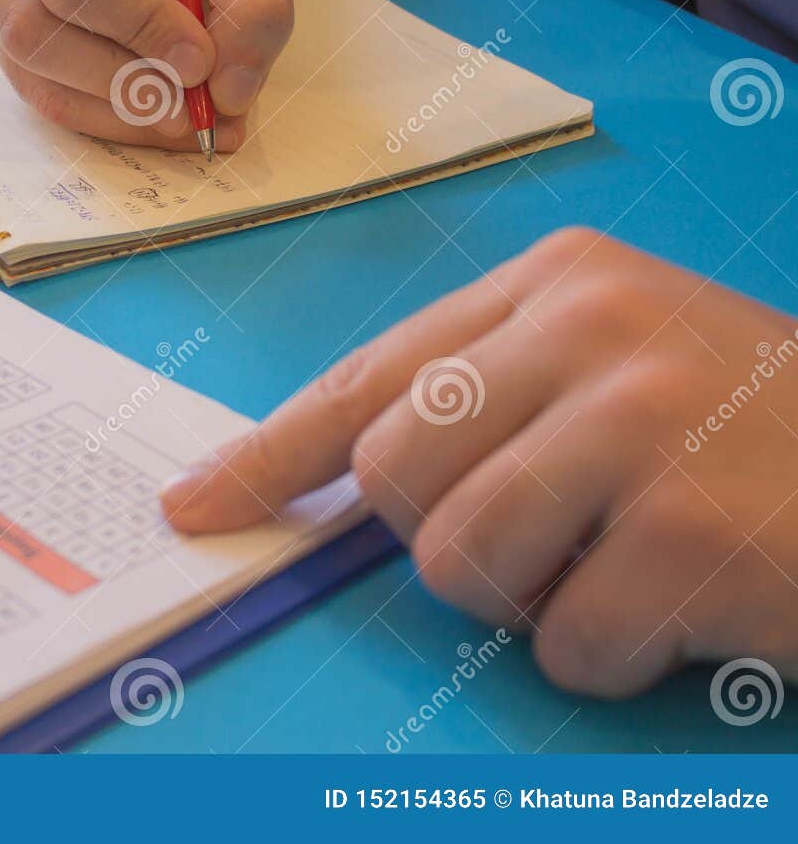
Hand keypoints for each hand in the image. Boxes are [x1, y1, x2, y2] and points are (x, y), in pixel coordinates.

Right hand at [0, 0, 290, 152]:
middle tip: (195, 107)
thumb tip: (227, 93)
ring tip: (189, 116)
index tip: (200, 60)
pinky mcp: (2, 40)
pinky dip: (109, 121)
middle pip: (35, 33)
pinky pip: (45, 99)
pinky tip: (160, 117)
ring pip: (36, 78)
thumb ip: (256, 5)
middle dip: (123, 82)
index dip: (137, 27)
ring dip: (120, 112)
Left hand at [161, 227, 797, 695]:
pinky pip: (562, 643)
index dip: (270, 452)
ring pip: (456, 564)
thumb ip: (485, 401)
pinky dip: (612, 652)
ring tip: (627, 560)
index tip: (194, 505)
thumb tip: (326, 483)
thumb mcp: (618, 370)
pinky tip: (691, 602)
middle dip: (444, 534)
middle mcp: (589, 331)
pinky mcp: (692, 530)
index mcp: (556, 284)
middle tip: (555, 529)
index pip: (367, 376)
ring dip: (530, 599)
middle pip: (391, 474)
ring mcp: (643, 424)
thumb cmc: (751, 431)